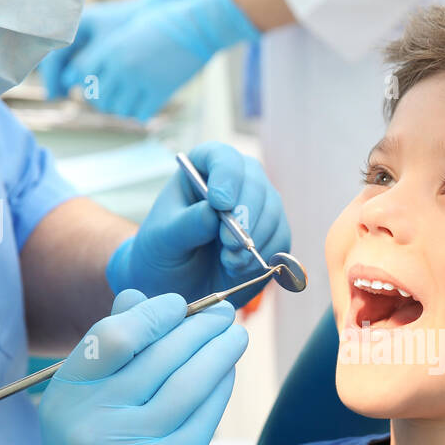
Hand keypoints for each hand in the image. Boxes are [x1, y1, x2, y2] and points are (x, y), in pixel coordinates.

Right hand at [29, 289, 248, 444]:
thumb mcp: (82, 407)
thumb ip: (109, 352)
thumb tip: (139, 295)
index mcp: (68, 396)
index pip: (116, 335)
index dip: (155, 312)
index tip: (181, 304)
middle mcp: (94, 421)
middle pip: (161, 354)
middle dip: (200, 326)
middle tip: (224, 313)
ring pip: (191, 382)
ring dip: (221, 351)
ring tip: (235, 335)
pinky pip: (206, 416)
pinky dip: (221, 388)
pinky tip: (228, 374)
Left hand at [64, 0, 257, 121]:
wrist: (196, 25)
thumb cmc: (164, 21)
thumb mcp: (130, 30)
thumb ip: (113, 48)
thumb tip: (102, 66)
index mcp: (110, 48)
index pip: (81, 74)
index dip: (85, 81)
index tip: (94, 83)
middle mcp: (121, 67)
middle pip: (98, 96)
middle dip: (104, 100)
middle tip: (113, 98)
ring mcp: (140, 81)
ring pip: (118, 110)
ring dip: (122, 109)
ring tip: (130, 104)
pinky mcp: (160, 92)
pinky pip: (141, 114)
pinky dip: (141, 114)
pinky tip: (146, 107)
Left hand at [106, 140, 289, 306]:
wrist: (178, 286)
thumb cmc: (164, 254)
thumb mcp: (164, 240)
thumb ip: (186, 225)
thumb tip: (213, 211)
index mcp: (203, 171)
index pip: (222, 157)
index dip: (225, 174)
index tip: (219, 202)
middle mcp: (235, 182)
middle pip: (254, 182)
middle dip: (245, 214)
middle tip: (229, 244)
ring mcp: (257, 207)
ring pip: (272, 210)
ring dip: (254, 239)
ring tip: (229, 263)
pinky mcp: (271, 234)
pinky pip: (280, 238)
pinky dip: (264, 256)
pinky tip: (239, 269)